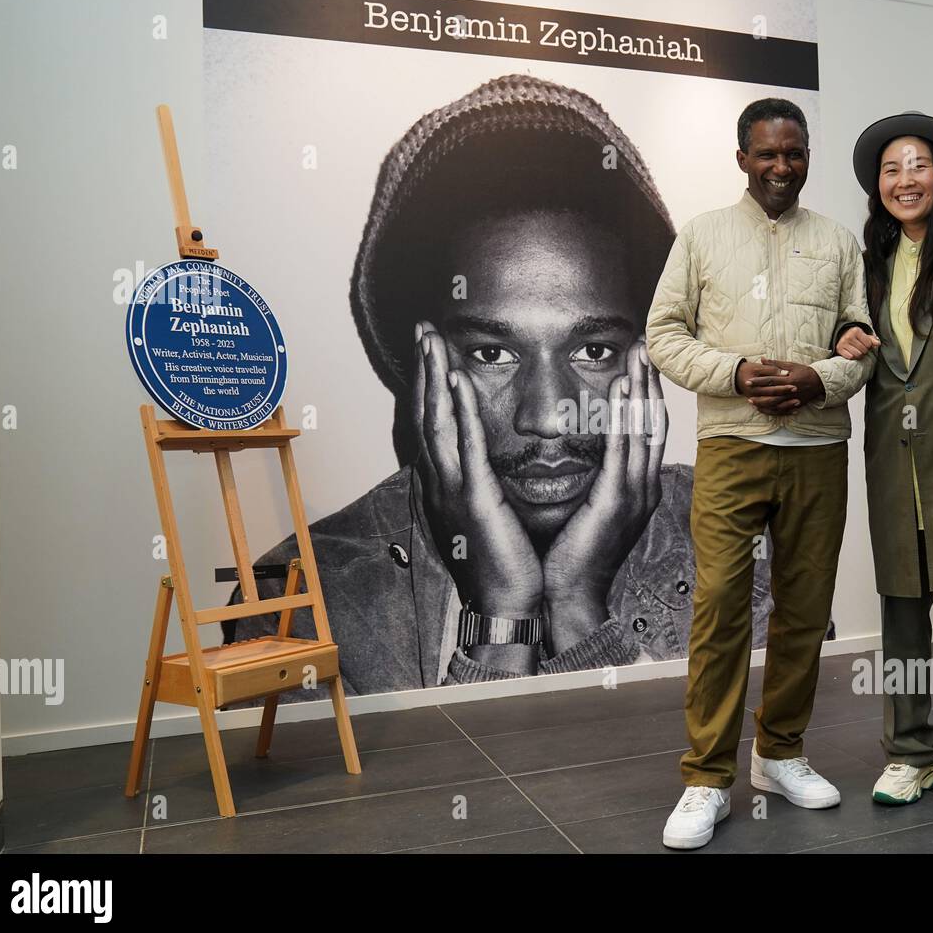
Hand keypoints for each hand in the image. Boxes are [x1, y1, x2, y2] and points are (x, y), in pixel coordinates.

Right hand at [413, 321, 543, 618]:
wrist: (509, 603)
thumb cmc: (507, 563)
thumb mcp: (490, 515)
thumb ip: (483, 484)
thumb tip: (487, 463)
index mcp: (447, 485)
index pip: (434, 425)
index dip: (430, 386)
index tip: (433, 351)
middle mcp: (441, 482)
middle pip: (427, 414)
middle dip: (424, 369)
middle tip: (423, 329)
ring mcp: (453, 489)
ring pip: (437, 421)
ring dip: (434, 377)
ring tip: (432, 340)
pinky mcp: (474, 497)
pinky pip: (465, 445)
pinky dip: (458, 410)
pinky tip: (455, 380)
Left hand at [542, 340, 666, 655]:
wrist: (568, 596)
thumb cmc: (570, 557)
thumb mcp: (588, 511)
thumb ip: (594, 481)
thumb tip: (584, 454)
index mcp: (637, 491)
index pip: (646, 433)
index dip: (646, 396)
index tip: (640, 364)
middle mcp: (643, 488)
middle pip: (653, 423)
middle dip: (650, 382)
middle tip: (645, 344)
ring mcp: (634, 494)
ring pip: (644, 429)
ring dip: (641, 388)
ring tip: (638, 354)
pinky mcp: (616, 501)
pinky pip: (624, 449)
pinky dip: (625, 416)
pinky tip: (623, 388)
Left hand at [739, 357, 823, 412]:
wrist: (820, 382)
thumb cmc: (805, 371)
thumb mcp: (791, 365)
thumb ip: (776, 363)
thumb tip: (762, 359)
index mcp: (789, 379)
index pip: (770, 381)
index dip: (758, 381)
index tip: (748, 381)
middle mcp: (790, 391)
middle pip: (771, 393)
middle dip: (758, 393)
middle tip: (747, 392)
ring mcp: (792, 399)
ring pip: (775, 404)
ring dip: (762, 403)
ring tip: (751, 402)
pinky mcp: (794, 405)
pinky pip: (781, 410)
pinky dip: (771, 410)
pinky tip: (762, 409)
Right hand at [835, 327, 881, 359]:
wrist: (841, 336)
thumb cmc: (855, 337)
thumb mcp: (864, 335)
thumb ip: (872, 340)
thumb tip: (878, 344)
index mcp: (856, 331)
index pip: (868, 344)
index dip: (868, 346)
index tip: (865, 344)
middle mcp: (849, 336)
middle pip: (863, 350)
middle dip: (864, 351)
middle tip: (861, 348)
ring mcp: (843, 343)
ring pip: (857, 354)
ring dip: (859, 355)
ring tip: (857, 351)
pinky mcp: (839, 349)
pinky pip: (850, 357)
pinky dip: (852, 357)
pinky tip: (852, 353)